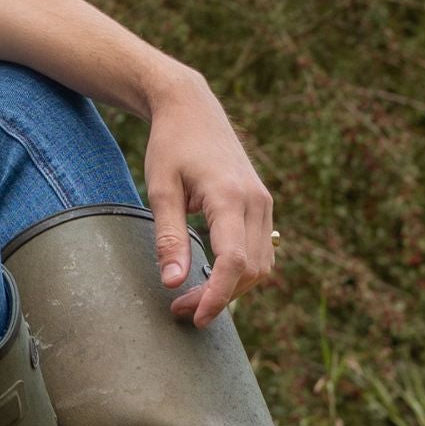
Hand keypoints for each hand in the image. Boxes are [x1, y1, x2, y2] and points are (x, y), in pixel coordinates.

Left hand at [142, 69, 275, 329]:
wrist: (192, 108)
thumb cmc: (170, 146)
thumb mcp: (160, 189)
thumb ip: (168, 237)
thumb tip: (173, 283)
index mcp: (229, 196)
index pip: (234, 261)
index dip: (218, 296)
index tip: (193, 316)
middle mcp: (255, 201)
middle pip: (251, 269)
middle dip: (220, 297)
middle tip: (180, 309)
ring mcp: (263, 202)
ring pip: (261, 264)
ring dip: (232, 287)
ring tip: (192, 297)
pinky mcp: (262, 204)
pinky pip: (261, 249)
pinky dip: (241, 270)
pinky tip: (211, 275)